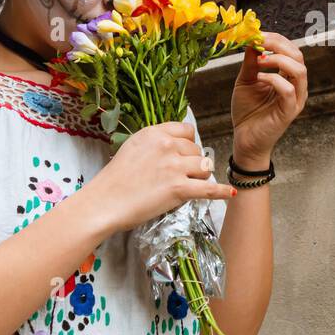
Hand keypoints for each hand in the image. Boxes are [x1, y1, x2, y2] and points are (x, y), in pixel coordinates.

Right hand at [78, 121, 235, 235]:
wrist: (104, 203)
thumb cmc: (114, 179)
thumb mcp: (133, 147)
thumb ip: (155, 142)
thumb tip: (176, 143)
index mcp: (155, 133)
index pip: (187, 131)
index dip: (188, 144)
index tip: (182, 155)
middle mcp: (167, 145)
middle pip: (197, 150)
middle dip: (192, 163)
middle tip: (177, 176)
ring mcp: (174, 166)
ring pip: (204, 167)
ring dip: (200, 176)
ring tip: (187, 185)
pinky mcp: (179, 188)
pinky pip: (208, 189)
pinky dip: (220, 192)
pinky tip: (230, 193)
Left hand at [230, 31, 307, 167]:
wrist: (245, 139)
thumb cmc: (248, 111)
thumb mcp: (247, 80)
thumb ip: (251, 61)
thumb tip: (251, 39)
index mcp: (288, 76)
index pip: (291, 49)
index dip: (276, 38)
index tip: (257, 33)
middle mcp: (296, 86)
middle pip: (298, 56)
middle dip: (278, 44)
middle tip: (259, 41)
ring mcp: (295, 99)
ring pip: (299, 71)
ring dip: (278, 60)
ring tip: (260, 60)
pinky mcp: (289, 112)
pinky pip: (288, 90)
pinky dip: (273, 78)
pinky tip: (259, 77)